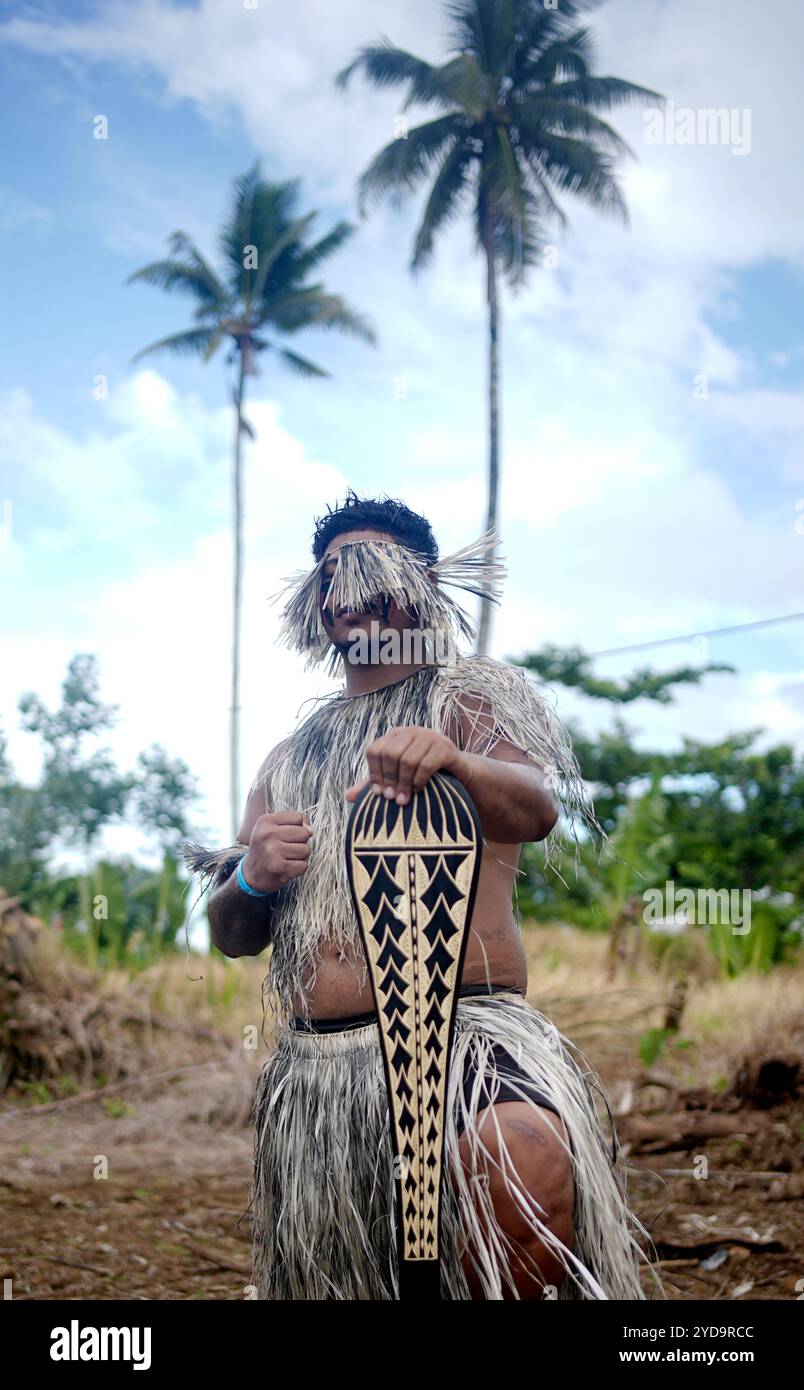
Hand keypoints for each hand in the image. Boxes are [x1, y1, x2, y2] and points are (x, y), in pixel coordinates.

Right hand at [243, 811, 312, 892]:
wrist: (252, 874)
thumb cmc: (266, 848)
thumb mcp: (272, 828)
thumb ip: (293, 822)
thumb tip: (310, 830)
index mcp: (265, 821)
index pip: (298, 817)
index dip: (297, 827)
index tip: (286, 835)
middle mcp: (268, 834)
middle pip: (304, 833)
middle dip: (300, 842)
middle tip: (286, 848)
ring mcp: (273, 851)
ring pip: (305, 850)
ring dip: (300, 856)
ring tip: (286, 858)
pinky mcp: (279, 867)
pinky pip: (303, 865)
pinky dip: (298, 868)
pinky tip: (287, 867)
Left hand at [345, 726, 465, 805]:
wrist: (458, 773)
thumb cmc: (422, 775)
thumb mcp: (396, 778)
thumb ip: (375, 784)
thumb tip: (348, 796)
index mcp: (395, 735)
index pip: (375, 750)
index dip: (374, 773)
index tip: (378, 794)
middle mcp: (411, 731)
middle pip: (390, 754)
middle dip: (389, 780)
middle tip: (392, 799)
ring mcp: (429, 736)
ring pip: (408, 759)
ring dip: (404, 783)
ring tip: (404, 800)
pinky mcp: (445, 746)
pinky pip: (427, 763)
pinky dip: (420, 779)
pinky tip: (419, 789)